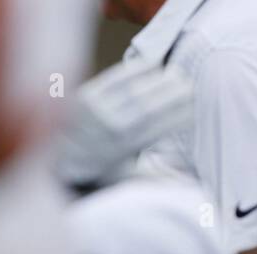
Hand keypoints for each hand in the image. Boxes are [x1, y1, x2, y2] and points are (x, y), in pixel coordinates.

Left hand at [56, 61, 193, 187]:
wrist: (61, 161)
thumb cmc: (103, 172)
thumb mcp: (130, 179)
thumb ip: (158, 179)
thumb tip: (193, 187)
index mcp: (122, 152)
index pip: (156, 129)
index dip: (178, 116)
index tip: (195, 107)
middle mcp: (107, 129)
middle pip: (147, 107)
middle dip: (172, 95)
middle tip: (192, 86)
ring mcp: (94, 110)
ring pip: (132, 91)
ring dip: (158, 81)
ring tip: (177, 74)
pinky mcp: (84, 95)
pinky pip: (114, 79)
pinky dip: (134, 70)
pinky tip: (153, 63)